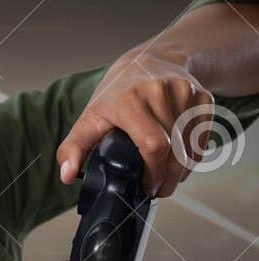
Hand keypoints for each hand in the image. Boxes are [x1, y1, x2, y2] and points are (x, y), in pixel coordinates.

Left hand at [56, 47, 214, 197]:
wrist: (150, 60)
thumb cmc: (116, 94)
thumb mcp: (89, 118)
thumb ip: (73, 148)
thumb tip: (65, 176)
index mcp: (129, 100)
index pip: (152, 145)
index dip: (152, 173)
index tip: (145, 188)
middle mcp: (160, 93)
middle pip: (174, 150)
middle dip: (166, 178)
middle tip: (157, 191)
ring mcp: (185, 93)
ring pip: (190, 146)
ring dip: (181, 171)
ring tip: (167, 180)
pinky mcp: (203, 97)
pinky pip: (203, 137)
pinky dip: (193, 156)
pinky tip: (180, 163)